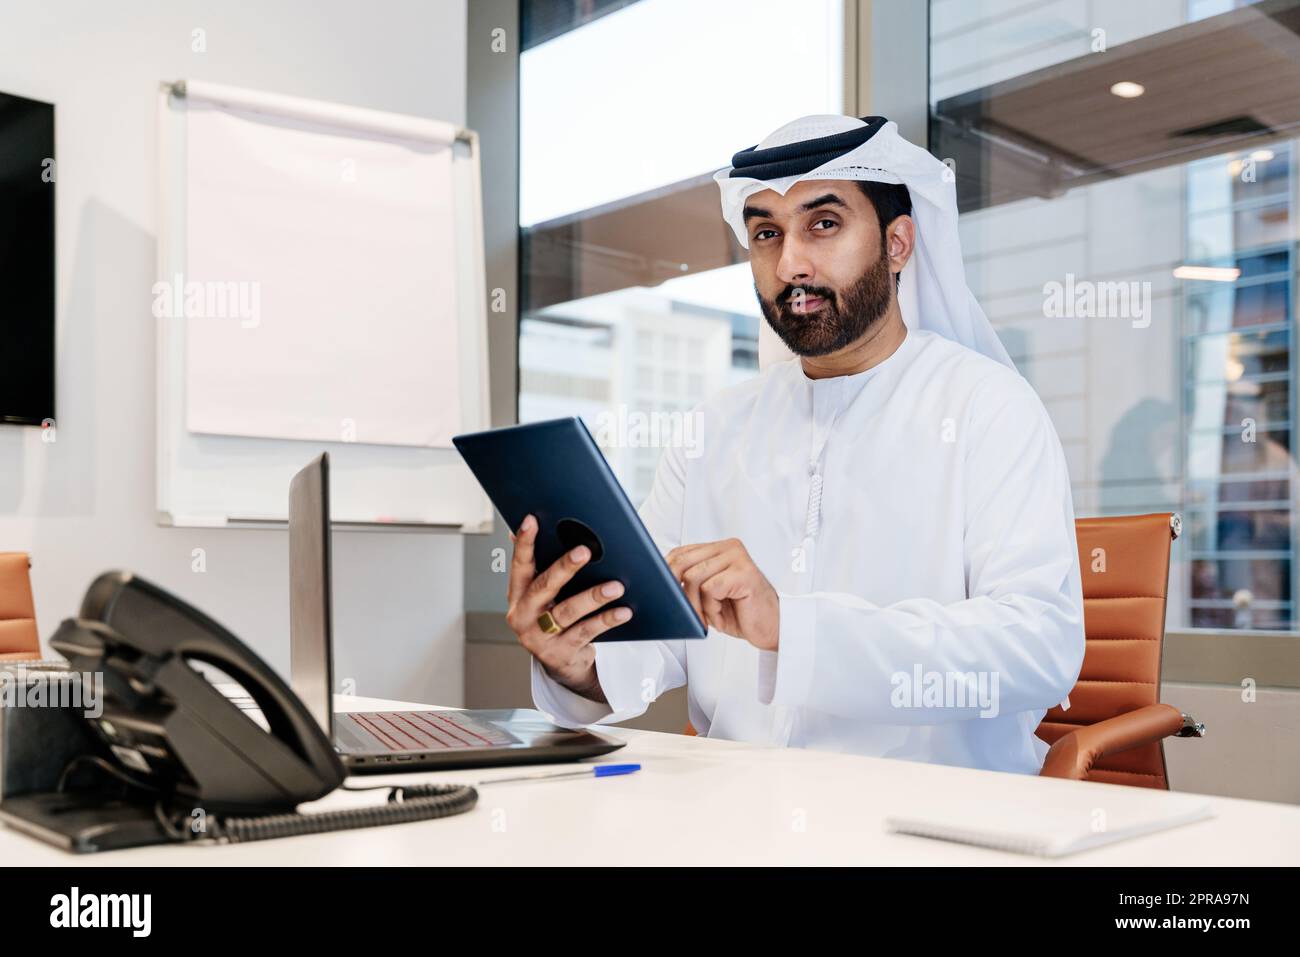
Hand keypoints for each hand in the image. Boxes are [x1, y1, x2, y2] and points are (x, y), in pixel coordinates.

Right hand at [505, 514, 631, 701]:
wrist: (561, 661)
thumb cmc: (555, 616)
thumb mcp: (544, 594)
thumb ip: (544, 565)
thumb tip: (544, 527)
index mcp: (517, 594)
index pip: (519, 564)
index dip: (524, 543)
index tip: (532, 520)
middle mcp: (523, 615)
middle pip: (544, 586)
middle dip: (565, 567)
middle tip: (585, 550)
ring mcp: (539, 637)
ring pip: (567, 612)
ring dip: (593, 597)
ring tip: (616, 586)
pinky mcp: (560, 653)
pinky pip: (586, 632)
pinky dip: (606, 620)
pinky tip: (624, 611)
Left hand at [666, 538, 778, 650]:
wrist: (772, 627)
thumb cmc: (740, 612)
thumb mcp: (708, 595)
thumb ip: (689, 582)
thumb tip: (659, 582)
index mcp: (719, 548)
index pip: (680, 552)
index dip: (666, 574)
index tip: (663, 593)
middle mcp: (729, 547)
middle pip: (682, 562)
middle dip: (676, 591)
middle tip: (682, 612)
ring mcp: (738, 558)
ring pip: (693, 577)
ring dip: (696, 604)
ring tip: (708, 617)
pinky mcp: (744, 573)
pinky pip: (710, 589)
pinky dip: (711, 608)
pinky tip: (721, 615)